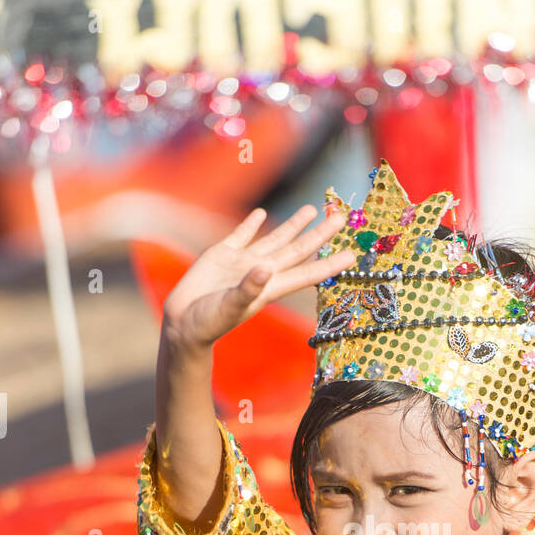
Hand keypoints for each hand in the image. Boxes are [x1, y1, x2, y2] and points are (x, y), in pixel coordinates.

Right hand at [161, 203, 355, 350]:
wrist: (182, 324)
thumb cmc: (208, 323)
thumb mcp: (229, 307)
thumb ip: (247, 289)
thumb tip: (265, 268)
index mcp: (269, 287)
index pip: (306, 272)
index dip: (329, 263)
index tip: (353, 256)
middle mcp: (261, 272)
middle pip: (298, 250)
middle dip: (320, 234)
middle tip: (341, 217)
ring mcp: (242, 262)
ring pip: (275, 239)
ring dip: (294, 225)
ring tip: (312, 209)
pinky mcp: (221, 255)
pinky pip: (241, 235)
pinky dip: (252, 224)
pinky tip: (262, 214)